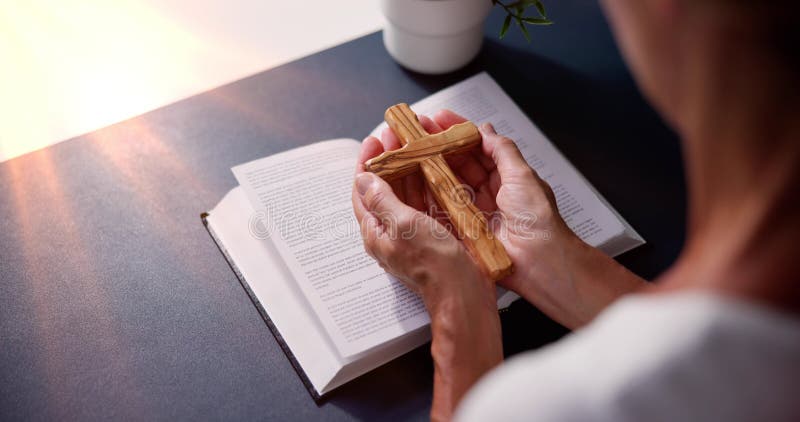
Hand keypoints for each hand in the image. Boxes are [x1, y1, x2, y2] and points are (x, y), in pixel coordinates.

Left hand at [351, 133, 488, 302]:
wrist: (463, 295)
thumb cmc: (435, 266)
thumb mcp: (404, 225)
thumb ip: (382, 200)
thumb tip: (364, 179)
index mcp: (376, 232)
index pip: (362, 191)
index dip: (367, 163)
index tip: (374, 140)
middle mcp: (391, 233)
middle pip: (384, 188)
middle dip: (390, 159)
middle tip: (398, 135)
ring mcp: (412, 234)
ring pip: (406, 193)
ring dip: (409, 167)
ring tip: (415, 143)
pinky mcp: (432, 235)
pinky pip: (424, 202)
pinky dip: (427, 183)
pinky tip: (434, 168)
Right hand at [427, 110, 646, 327]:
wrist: (540, 260)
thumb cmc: (538, 220)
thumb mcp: (522, 175)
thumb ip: (503, 151)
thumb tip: (487, 130)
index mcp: (505, 177)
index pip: (476, 148)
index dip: (457, 133)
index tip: (439, 119)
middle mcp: (489, 193)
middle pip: (458, 165)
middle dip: (438, 148)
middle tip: (417, 133)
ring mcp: (475, 212)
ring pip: (447, 185)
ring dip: (429, 169)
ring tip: (410, 152)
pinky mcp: (465, 231)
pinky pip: (442, 211)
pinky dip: (428, 197)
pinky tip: (414, 183)